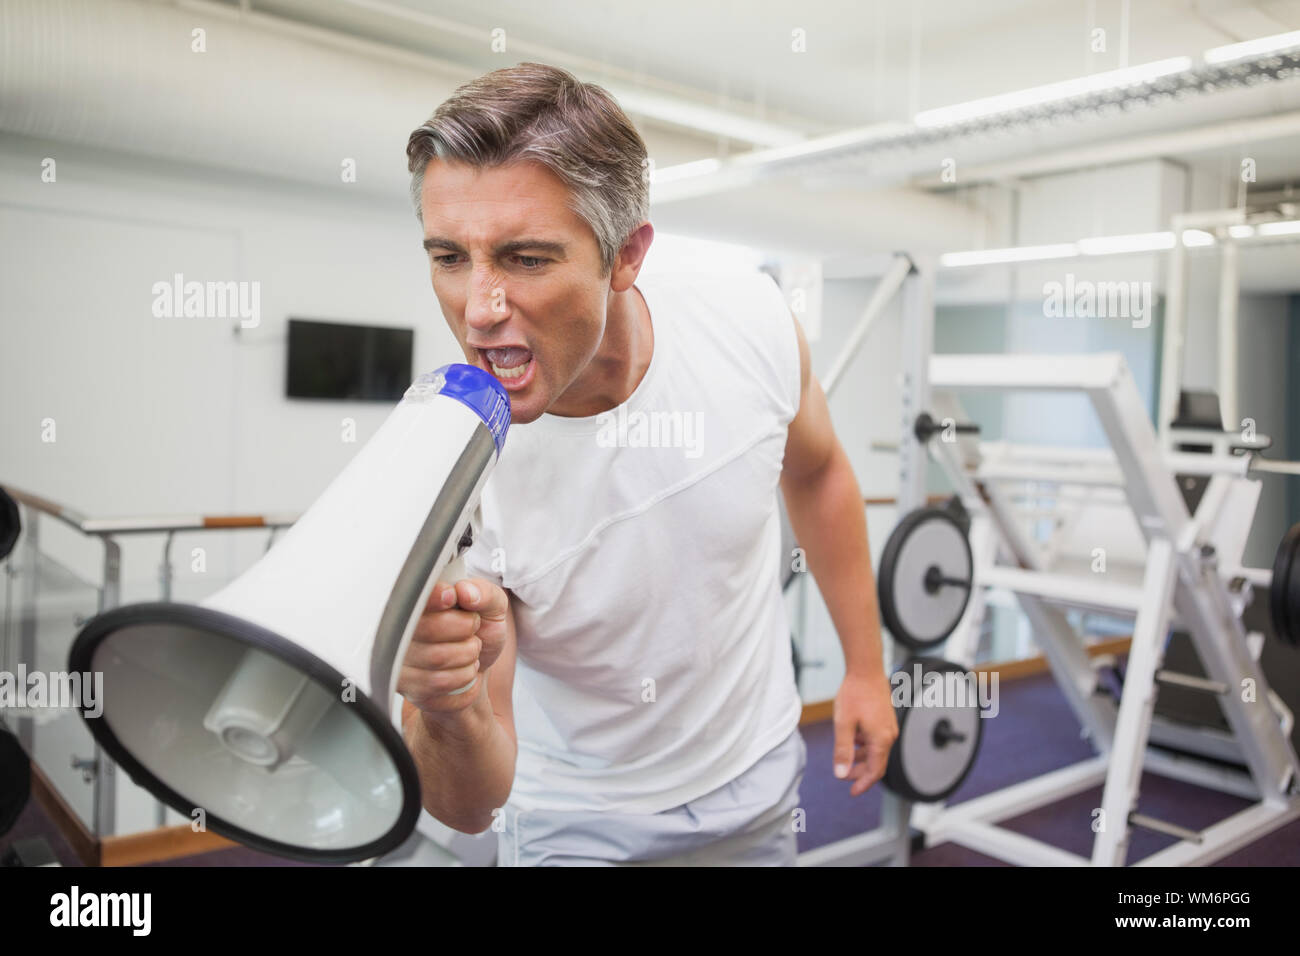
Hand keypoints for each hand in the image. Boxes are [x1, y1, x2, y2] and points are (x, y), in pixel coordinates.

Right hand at [397, 577, 508, 715]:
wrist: (479, 669)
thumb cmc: (480, 633)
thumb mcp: (492, 608)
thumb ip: (484, 593)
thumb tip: (465, 591)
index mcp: (419, 601)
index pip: (415, 597)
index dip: (435, 597)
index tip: (452, 598)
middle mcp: (401, 628)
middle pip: (429, 629)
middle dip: (465, 629)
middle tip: (472, 629)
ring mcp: (401, 659)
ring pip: (437, 658)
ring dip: (467, 655)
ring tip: (470, 650)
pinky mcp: (407, 686)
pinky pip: (439, 682)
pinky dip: (464, 676)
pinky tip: (463, 669)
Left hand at [831, 670, 898, 796]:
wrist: (866, 669)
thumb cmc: (855, 694)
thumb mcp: (843, 725)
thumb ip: (843, 751)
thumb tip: (841, 773)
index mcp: (881, 740)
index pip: (875, 772)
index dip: (863, 784)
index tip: (852, 791)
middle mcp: (889, 735)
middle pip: (876, 763)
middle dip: (859, 772)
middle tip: (843, 775)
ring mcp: (889, 727)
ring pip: (876, 751)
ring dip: (861, 758)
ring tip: (845, 758)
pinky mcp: (885, 720)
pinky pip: (877, 740)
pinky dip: (864, 745)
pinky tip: (853, 740)